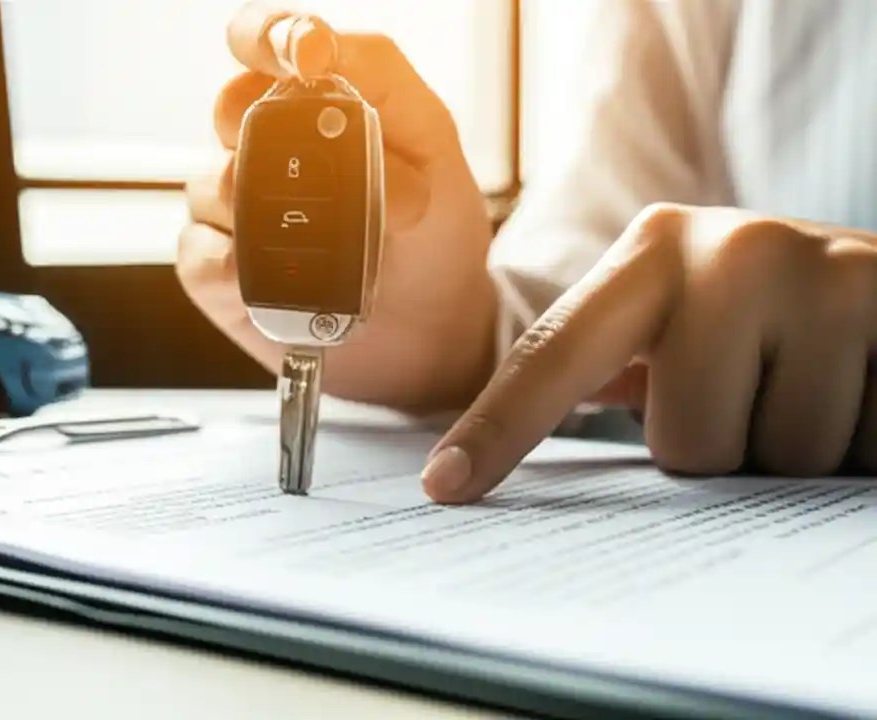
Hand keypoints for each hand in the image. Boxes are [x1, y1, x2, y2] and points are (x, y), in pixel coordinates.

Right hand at [177, 2, 497, 411]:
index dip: (271, 34)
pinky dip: (236, 267)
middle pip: (228, 105)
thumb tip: (336, 103)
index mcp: (317, 102)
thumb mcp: (440, 162)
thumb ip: (390, 112)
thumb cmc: (434, 235)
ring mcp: (235, 207)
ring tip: (322, 247)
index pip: (272, 40)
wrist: (431, 332)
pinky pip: (200, 254)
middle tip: (303, 160)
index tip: (305, 54)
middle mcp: (265, 144)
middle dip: (258, 126)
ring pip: (212, 184)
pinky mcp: (217, 270)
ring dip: (265, 213)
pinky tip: (277, 282)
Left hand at [423, 204, 876, 502]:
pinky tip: (865, 391)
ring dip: (801, 453)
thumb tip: (493, 462)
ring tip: (818, 388)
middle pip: (689, 445)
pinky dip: (866, 444)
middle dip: (724, 452)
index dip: (498, 428)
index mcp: (651, 254)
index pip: (555, 356)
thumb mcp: (684, 322)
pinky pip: (866, 445)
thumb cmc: (766, 321)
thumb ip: (614, 371)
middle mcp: (733, 249)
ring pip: (785, 457)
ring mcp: (830, 274)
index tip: (444, 487)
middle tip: (755, 399)